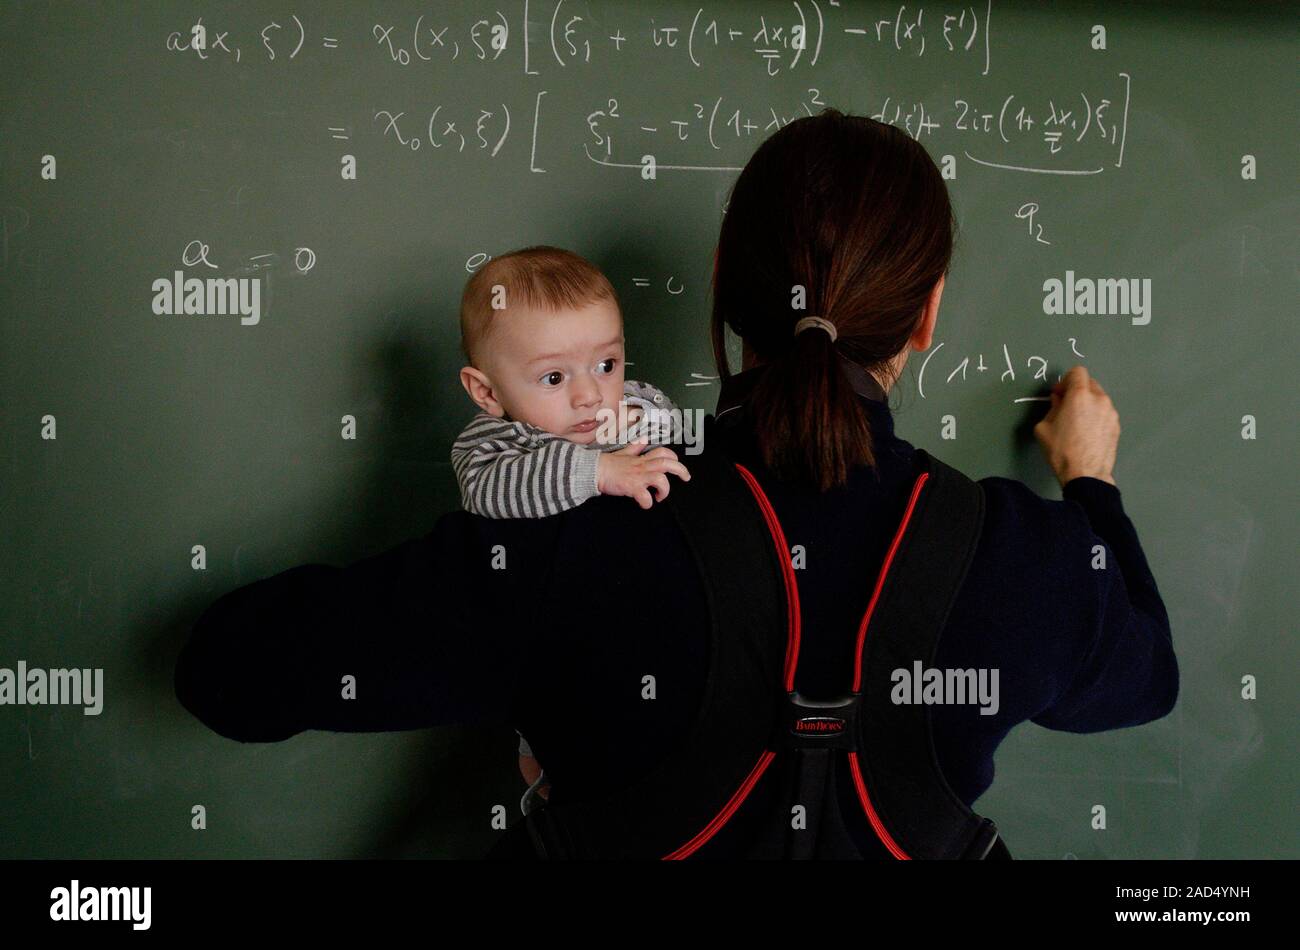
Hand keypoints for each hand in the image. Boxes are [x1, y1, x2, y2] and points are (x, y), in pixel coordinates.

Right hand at [596, 439, 690, 508]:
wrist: (593, 471)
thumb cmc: (607, 465)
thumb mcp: (623, 453)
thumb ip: (634, 448)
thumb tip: (643, 440)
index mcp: (641, 458)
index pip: (662, 452)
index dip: (673, 457)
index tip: (677, 463)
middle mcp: (642, 466)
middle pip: (667, 463)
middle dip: (680, 470)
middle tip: (686, 478)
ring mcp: (638, 476)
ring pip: (661, 479)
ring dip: (665, 489)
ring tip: (661, 496)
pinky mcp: (632, 487)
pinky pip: (645, 496)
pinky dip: (648, 502)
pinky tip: (646, 503)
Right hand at [1033, 365, 1119, 487]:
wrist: (1085, 474)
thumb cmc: (1060, 450)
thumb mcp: (1044, 428)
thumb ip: (1052, 408)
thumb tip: (1059, 401)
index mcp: (1080, 395)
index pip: (1077, 372)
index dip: (1065, 380)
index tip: (1059, 393)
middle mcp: (1099, 399)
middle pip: (1089, 383)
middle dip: (1077, 390)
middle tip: (1066, 406)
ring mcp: (1111, 412)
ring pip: (1098, 398)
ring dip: (1088, 403)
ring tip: (1078, 421)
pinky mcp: (1117, 425)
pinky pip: (1105, 412)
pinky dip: (1096, 415)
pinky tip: (1088, 432)